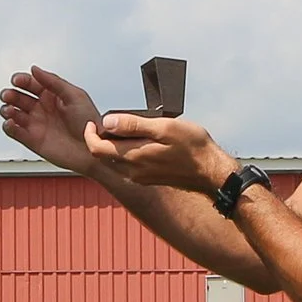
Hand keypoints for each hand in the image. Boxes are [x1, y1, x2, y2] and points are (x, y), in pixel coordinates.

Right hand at [0, 65, 106, 172]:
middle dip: (10, 94)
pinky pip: (14, 132)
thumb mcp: (75, 96)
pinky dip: (8, 127)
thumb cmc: (89, 123)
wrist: (92, 150)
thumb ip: (54, 82)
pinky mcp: (32, 140)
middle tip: (8, 95)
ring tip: (10, 110)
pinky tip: (10, 123)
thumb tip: (34, 69)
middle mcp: (42, 109)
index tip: (16, 80)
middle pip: (18, 97)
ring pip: (13, 113)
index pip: (31, 84)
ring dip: (7, 109)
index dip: (21, 80)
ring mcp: (36, 124)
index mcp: (52, 95)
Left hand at [84, 112, 236, 195]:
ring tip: (124, 130)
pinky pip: (127, 167)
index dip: (90, 134)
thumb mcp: (164, 127)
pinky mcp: (148, 180)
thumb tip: (108, 122)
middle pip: (103, 157)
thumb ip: (134, 125)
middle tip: (109, 122)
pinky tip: (139, 143)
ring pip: (114, 162)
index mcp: (133, 157)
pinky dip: (125, 154)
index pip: (97, 149)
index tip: (94, 122)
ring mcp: (141, 178)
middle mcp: (133, 172)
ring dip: (113, 147)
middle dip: (100, 139)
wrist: (211, 172)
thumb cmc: (193, 147)